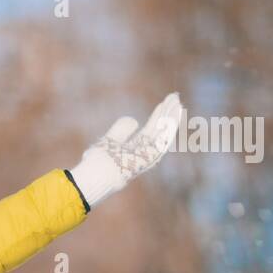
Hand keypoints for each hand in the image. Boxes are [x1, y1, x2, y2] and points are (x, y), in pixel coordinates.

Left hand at [69, 92, 183, 207]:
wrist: (93, 175)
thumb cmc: (97, 163)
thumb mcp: (109, 141)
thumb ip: (121, 130)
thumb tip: (135, 120)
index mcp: (135, 149)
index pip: (151, 130)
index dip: (158, 116)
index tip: (164, 102)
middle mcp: (143, 153)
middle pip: (159, 131)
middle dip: (168, 114)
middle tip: (176, 97)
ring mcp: (146, 157)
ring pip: (164, 136)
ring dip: (172, 120)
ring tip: (178, 103)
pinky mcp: (148, 160)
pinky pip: (162, 143)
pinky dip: (168, 130)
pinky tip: (173, 116)